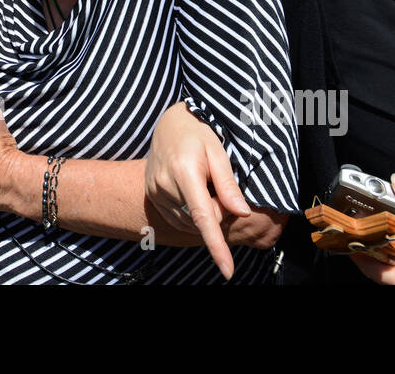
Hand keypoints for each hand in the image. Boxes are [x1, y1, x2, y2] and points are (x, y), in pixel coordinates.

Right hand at [144, 101, 252, 279]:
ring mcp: (155, 192)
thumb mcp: (218, 151)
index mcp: (184, 170)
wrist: (169, 125)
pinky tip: (193, 191)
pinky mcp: (152, 197)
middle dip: (217, 210)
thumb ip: (228, 184)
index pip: (204, 216)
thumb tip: (242, 213)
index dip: (216, 245)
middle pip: (201, 220)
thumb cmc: (198, 133)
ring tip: (203, 182)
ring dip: (203, 211)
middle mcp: (164, 185)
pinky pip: (179, 218)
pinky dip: (191, 212)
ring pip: (190, 222)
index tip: (227, 270)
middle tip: (216, 183)